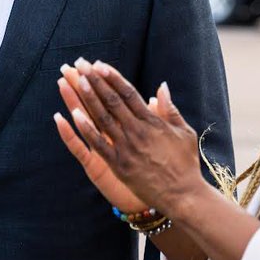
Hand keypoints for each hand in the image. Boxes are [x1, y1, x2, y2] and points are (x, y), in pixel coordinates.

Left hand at [67, 59, 206, 218]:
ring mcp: (127, 148)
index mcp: (152, 122)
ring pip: (103, 118)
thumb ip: (170, 108)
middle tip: (81, 65)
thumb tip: (161, 86)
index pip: (128, 94)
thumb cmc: (186, 164)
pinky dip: (86, 128)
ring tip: (76, 80)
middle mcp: (137, 131)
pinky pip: (99, 144)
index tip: (99, 64)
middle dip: (95, 81)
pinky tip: (73, 114)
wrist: (183, 195)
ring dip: (88, 98)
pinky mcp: (119, 165)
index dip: (112, 77)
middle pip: (112, 101)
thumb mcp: (184, 132)